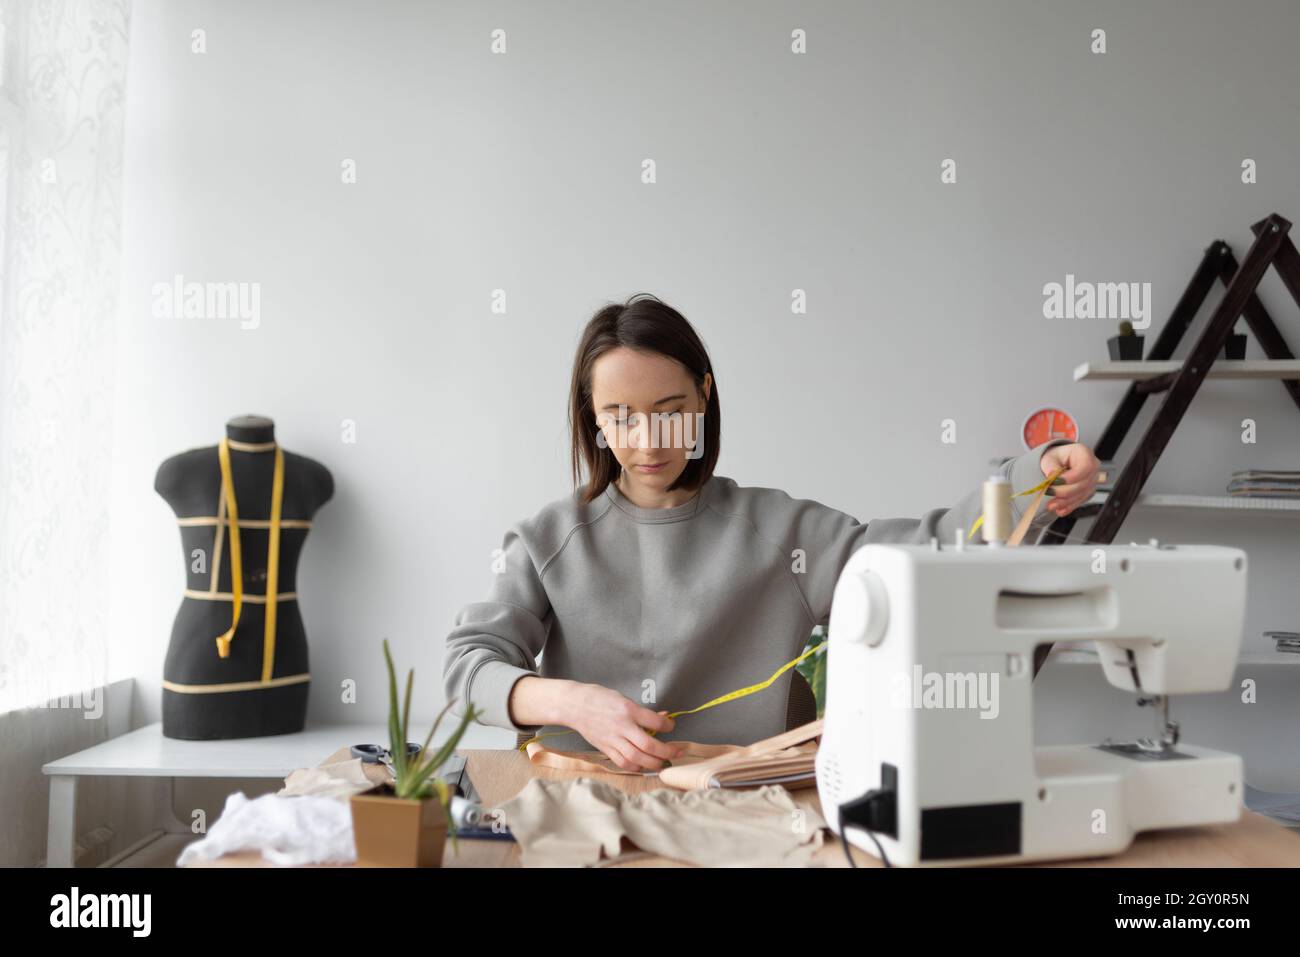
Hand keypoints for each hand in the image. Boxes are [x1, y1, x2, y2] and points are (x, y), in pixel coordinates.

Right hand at [566, 683, 687, 771]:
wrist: (574, 705)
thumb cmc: (599, 698)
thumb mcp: (622, 698)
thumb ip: (641, 711)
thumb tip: (662, 716)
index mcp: (628, 710)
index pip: (655, 721)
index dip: (668, 725)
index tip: (671, 726)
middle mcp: (621, 726)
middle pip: (648, 745)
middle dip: (666, 751)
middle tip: (677, 752)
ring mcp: (612, 739)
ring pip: (637, 758)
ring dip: (654, 763)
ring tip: (664, 763)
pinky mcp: (605, 748)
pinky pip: (623, 763)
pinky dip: (636, 767)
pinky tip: (644, 766)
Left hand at [1040, 442, 1100, 516]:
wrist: (1059, 463)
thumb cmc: (1057, 458)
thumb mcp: (1050, 458)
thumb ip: (1051, 466)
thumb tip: (1052, 475)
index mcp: (1085, 454)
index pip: (1085, 467)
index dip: (1071, 477)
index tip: (1056, 481)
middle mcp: (1093, 467)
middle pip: (1083, 484)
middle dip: (1064, 491)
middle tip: (1049, 492)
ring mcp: (1092, 481)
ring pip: (1082, 495)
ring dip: (1065, 502)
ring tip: (1051, 505)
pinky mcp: (1088, 492)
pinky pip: (1081, 501)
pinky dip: (1069, 507)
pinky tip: (1059, 509)